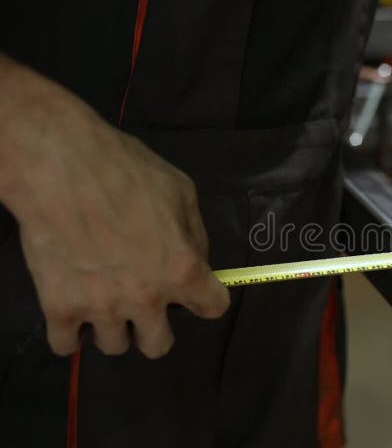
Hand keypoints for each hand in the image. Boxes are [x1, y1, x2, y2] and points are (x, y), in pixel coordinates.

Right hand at [0, 54, 229, 357]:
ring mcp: (101, 307)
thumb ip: (194, 235)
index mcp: (182, 270)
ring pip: (114, 347)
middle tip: (143, 304)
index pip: (213, 308)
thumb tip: (197, 260)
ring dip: (112, 328)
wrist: (59, 164)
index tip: (195, 292)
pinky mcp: (58, 307)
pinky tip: (71, 314)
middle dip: (155, 328)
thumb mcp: (181, 192)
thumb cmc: (125, 170)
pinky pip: (64, 345)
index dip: (206, 298)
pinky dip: (68, 334)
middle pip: (158, 345)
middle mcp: (145, 298)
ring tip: (103, 302)